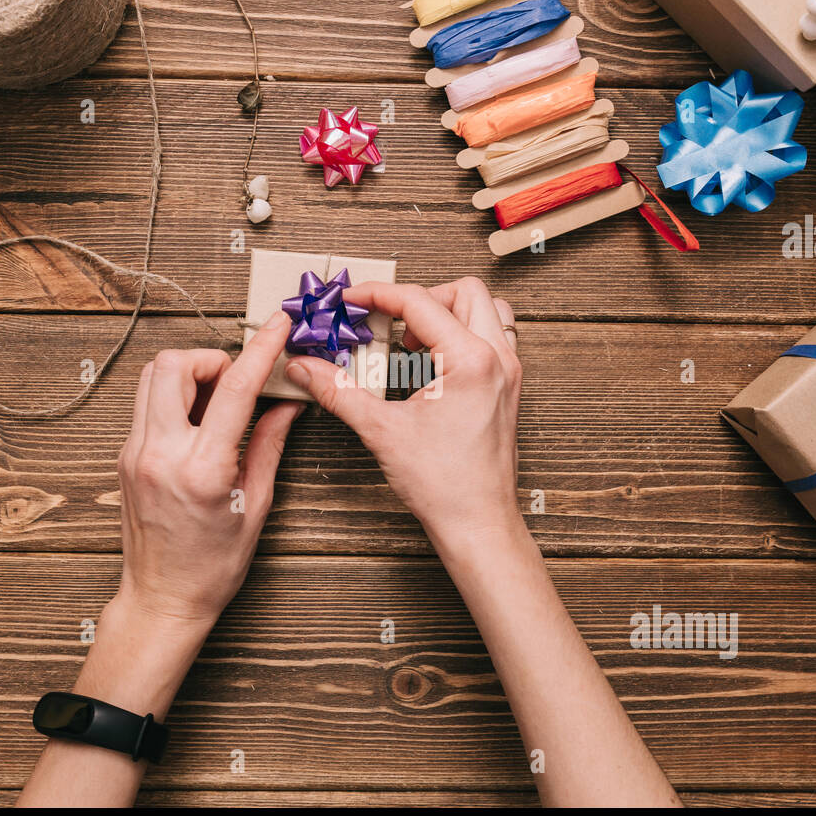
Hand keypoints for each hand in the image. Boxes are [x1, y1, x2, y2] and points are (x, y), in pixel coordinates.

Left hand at [115, 310, 302, 625]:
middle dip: (211, 357)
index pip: (233, 388)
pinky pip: (146, 404)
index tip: (277, 326)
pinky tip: (199, 422)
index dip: (260, 349)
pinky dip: (174, 397)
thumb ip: (269, 446)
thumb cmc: (211, 566)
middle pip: (174, 364)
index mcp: (202, 469)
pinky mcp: (124, 458)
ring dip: (188, 373)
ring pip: (152, 376)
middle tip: (238, 379)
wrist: (162, 600)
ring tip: (218, 401)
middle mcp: (160, 454)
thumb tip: (286, 405)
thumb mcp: (255, 506)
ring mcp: (135, 454)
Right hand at [283, 277, 521, 546]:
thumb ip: (339, 390)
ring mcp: (509, 373)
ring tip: (414, 344)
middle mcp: (498, 359)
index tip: (352, 300)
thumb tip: (306, 368)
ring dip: (448, 313)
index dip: (378, 294)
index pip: (420, 303)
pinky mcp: (508, 388)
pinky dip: (463, 336)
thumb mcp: (381, 430)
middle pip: (463, 291)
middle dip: (420, 298)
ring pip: (486, 309)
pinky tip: (433, 366)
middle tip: (388, 324)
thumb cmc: (444, 485)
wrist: (478, 523)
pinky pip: (493, 338)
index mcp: (471, 361)